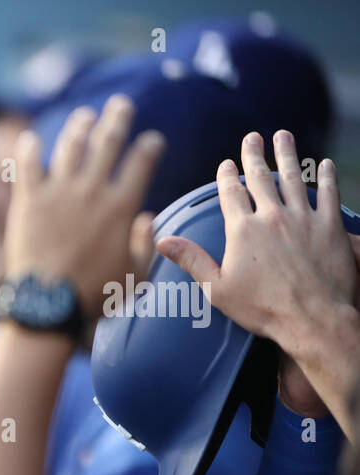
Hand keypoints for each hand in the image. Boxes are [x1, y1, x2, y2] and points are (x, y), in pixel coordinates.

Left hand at [3, 95, 165, 320]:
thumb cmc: (94, 296)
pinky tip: (29, 138)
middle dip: (118, 119)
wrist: (48, 304)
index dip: (149, 146)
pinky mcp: (28, 200)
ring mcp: (59, 192)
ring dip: (79, 126)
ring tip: (84, 116)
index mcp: (122, 206)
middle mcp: (92, 191)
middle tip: (121, 106)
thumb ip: (145, 245)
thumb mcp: (135, 276)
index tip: (152, 141)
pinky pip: (28, 165)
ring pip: (71, 146)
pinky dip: (28, 149)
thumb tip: (146, 219)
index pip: (142, 162)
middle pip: (108, 141)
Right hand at [158, 131, 358, 356]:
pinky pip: (328, 193)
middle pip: (261, 177)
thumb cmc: (263, 309)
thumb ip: (192, 260)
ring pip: (293, 177)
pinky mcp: (330, 226)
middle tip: (253, 137)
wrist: (312, 318)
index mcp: (242, 231)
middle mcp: (272, 217)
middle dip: (254, 154)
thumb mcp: (217, 289)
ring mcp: (303, 219)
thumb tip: (161, 242)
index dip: (226, 175)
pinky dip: (326, 176)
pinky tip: (324, 163)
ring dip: (288, 154)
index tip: (225, 163)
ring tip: (284, 136)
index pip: (230, 193)